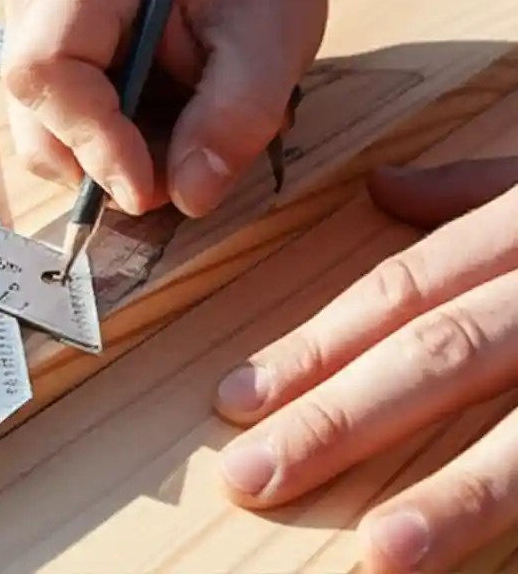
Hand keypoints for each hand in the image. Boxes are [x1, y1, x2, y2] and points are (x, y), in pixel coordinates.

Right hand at [0, 0, 326, 216]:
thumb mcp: (272, 36)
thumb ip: (235, 117)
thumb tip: (189, 198)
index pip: (48, 70)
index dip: (91, 140)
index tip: (147, 189)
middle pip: (36, 115)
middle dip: (105, 164)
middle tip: (181, 172)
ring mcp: (29, 27)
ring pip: (43, 134)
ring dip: (111, 161)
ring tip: (182, 135)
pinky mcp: (41, 55)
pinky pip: (57, 129)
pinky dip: (109, 148)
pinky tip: (159, 123)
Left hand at [213, 156, 517, 572]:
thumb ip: (482, 192)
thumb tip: (385, 192)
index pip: (403, 292)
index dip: (315, 345)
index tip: (236, 398)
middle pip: (443, 355)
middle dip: (342, 418)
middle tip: (254, 475)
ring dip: (462, 492)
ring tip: (382, 552)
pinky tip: (504, 566)